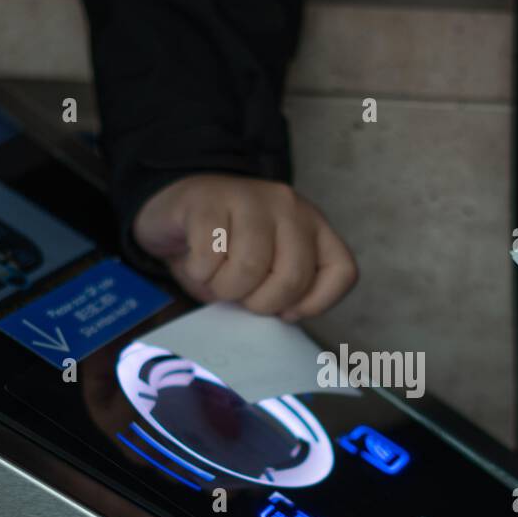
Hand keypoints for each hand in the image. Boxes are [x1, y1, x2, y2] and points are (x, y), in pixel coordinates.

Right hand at [133, 174, 357, 320]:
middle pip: (293, 277)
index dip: (314, 304)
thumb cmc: (224, 253)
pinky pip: (210, 255)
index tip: (285, 310)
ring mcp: (250, 197)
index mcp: (313, 227)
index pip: (342, 272)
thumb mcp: (263, 276)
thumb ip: (282, 294)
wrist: (175, 211)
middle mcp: (289, 207)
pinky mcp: (209, 200)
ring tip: (216, 278)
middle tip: (240, 295)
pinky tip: (197, 262)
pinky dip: (199, 272)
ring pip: (250, 267)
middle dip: (260, 303)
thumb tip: (281, 319)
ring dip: (225, 288)